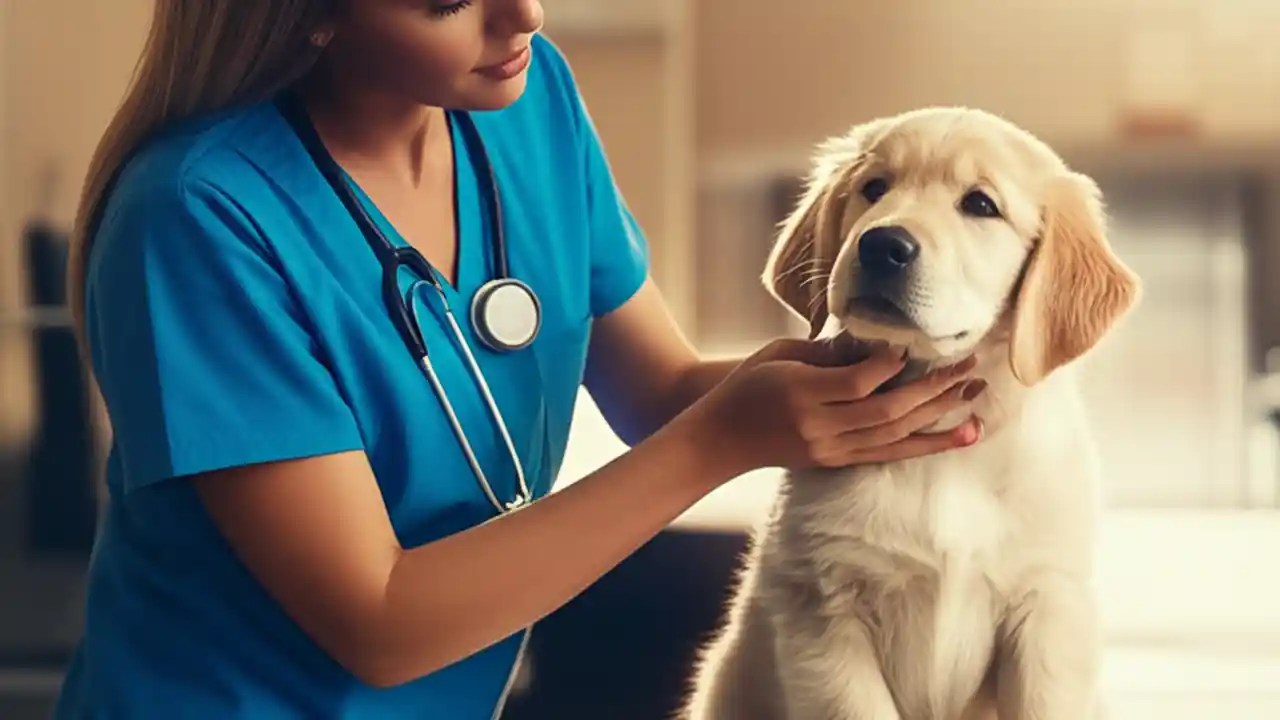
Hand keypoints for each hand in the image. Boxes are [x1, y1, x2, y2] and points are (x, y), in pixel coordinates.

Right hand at [679, 338, 984, 477]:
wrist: (721, 439)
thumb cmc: (747, 386)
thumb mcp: (779, 354)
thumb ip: (826, 351)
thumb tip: (875, 343)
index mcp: (801, 395)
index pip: (859, 381)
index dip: (890, 363)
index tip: (912, 345)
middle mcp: (820, 428)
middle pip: (888, 411)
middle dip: (933, 388)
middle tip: (968, 366)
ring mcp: (830, 450)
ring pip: (896, 436)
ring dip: (940, 416)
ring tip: (975, 396)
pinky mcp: (837, 462)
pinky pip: (891, 454)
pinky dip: (928, 444)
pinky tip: (961, 435)